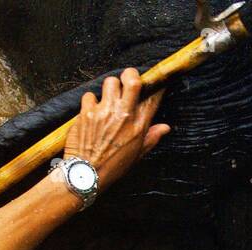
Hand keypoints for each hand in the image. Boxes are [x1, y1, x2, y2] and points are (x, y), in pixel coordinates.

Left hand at [63, 68, 170, 190]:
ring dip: (110, 87)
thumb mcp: (137, 154)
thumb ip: (152, 138)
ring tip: (108, 97)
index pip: (152, 98)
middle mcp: (123, 115)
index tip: (154, 85)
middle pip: (131, 80)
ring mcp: (104, 111)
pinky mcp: (87, 112)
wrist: (86, 173)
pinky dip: (91, 101)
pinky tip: (92, 111)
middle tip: (128, 78)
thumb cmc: (113, 166)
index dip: (155, 88)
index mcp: (139, 126)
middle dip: (131, 74)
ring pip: (110, 82)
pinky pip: (89, 95)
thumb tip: (165, 128)